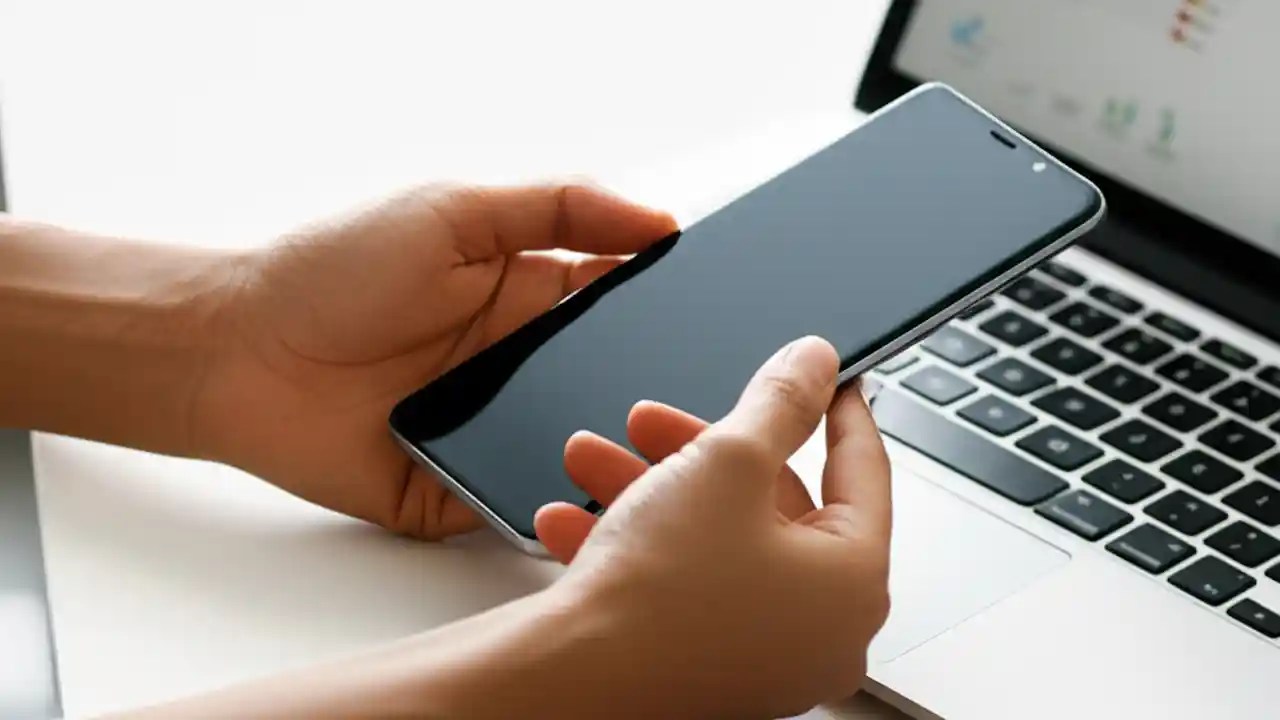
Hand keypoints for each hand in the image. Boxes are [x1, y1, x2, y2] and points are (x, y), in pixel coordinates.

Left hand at [198, 184, 675, 538]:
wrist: (238, 355)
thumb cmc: (334, 271)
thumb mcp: (452, 213)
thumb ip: (555, 207)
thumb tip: (659, 219)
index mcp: (525, 297)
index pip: (618, 306)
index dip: (663, 311)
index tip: (714, 318)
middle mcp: (517, 367)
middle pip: (608, 385)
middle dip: (649, 394)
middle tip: (698, 401)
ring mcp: (491, 434)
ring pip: (578, 455)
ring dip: (611, 458)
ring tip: (653, 463)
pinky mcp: (458, 494)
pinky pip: (520, 509)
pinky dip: (552, 512)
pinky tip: (582, 508)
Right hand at [533, 336, 892, 718]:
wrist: (572, 682)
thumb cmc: (660, 596)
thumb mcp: (726, 462)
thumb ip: (780, 401)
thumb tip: (815, 364)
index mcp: (853, 583)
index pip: (862, 471)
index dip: (836, 409)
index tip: (826, 378)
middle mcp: (819, 630)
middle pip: (770, 505)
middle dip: (696, 451)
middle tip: (657, 420)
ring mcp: (763, 656)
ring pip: (713, 540)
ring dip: (648, 490)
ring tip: (594, 460)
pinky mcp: (708, 668)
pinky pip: (683, 586)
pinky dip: (637, 544)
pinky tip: (576, 517)